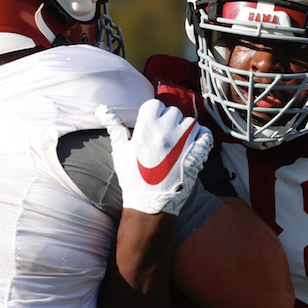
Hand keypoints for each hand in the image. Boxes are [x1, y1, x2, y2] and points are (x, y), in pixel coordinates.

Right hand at [95, 99, 211, 214]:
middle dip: (169, 122)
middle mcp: (166, 131)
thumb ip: (114, 127)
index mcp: (147, 128)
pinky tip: (192, 145)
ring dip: (185, 129)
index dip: (154, 114)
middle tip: (164, 139)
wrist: (150, 203)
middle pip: (173, 112)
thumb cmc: (133, 177)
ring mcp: (184, 141)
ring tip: (177, 144)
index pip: (155, 105)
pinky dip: (201, 137)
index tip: (152, 127)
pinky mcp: (197, 153)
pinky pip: (205, 134)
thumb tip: (101, 109)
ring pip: (190, 122)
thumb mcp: (120, 151)